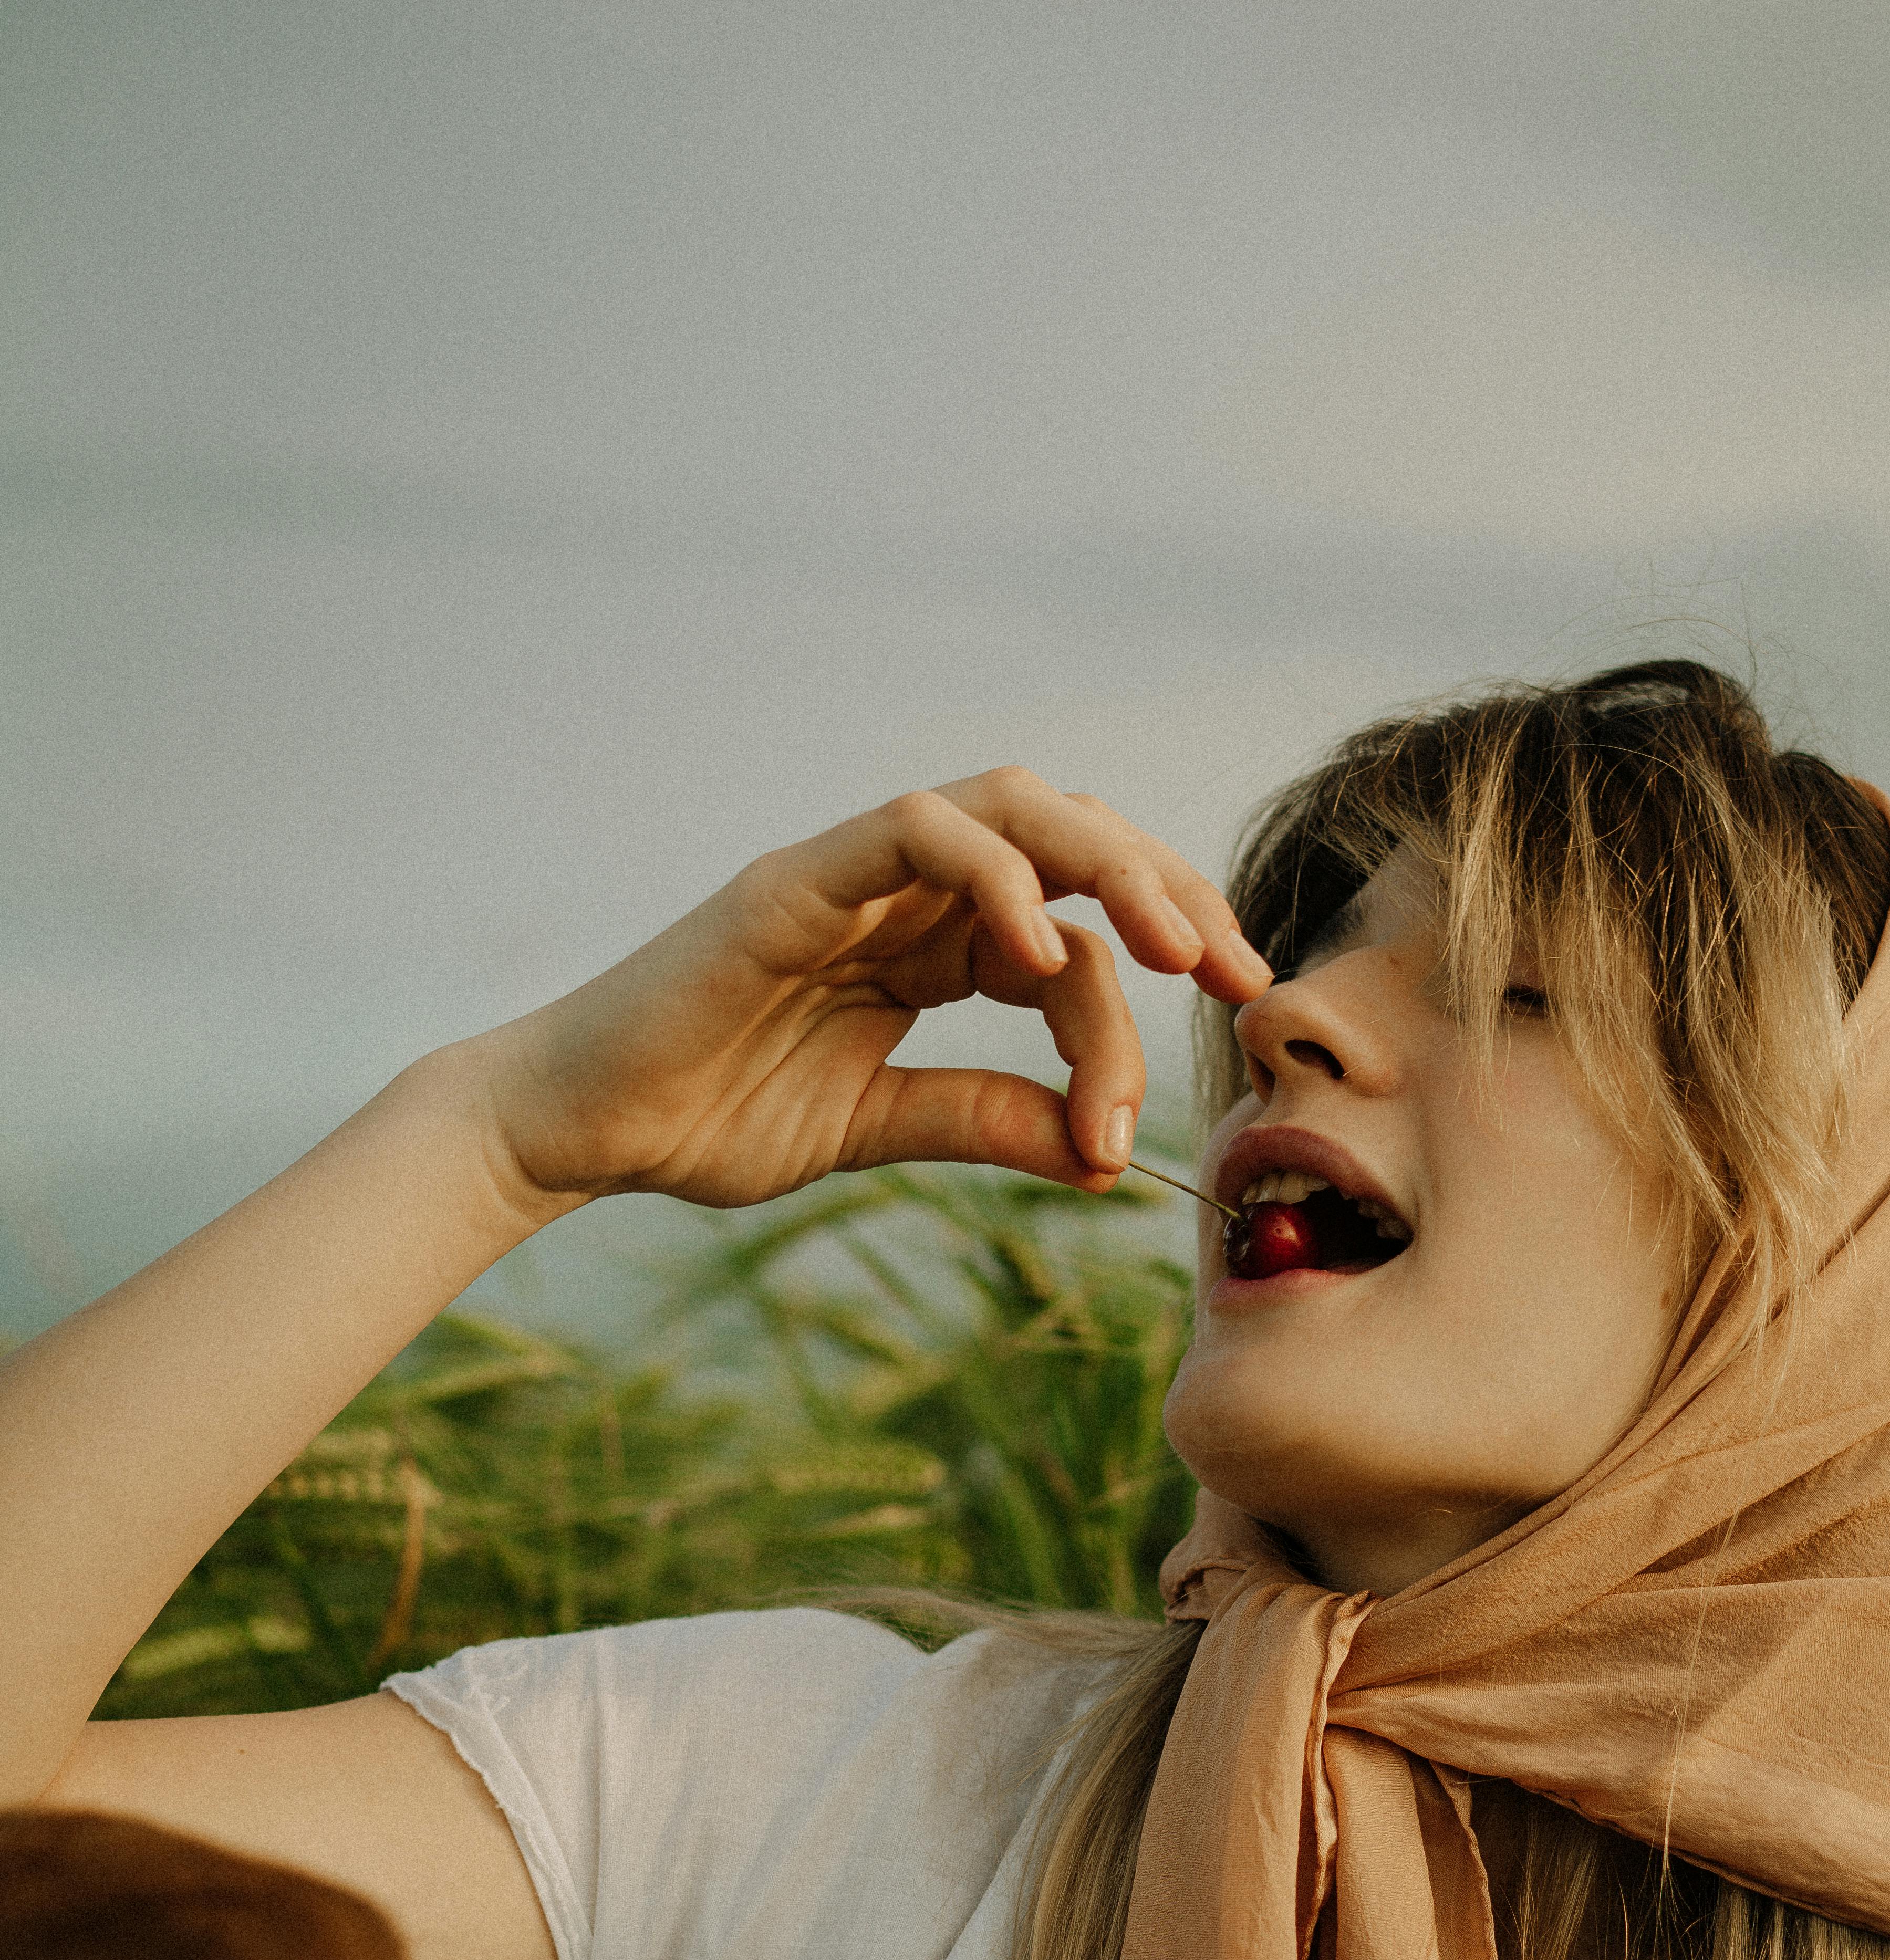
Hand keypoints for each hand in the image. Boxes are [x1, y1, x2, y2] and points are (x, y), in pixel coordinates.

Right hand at [474, 770, 1270, 1209]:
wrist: (583, 1129)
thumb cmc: (710, 1120)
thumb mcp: (883, 1129)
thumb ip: (985, 1119)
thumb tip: (1104, 1153)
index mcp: (930, 944)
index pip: (1074, 925)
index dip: (1156, 969)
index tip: (1223, 1027)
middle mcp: (905, 890)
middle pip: (1072, 837)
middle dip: (1171, 889)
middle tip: (1235, 972)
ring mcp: (852, 873)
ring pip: (1013, 806)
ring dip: (1110, 865)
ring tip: (1168, 948)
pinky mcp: (796, 877)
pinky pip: (917, 830)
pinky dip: (996, 871)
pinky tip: (1038, 947)